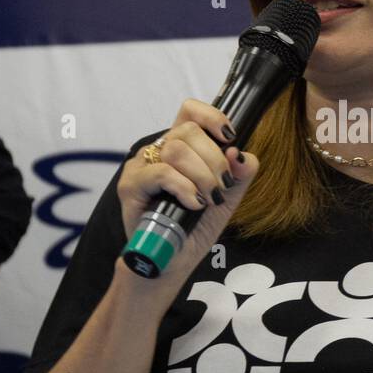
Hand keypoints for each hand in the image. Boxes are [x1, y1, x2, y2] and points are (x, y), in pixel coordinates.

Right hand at [115, 98, 257, 283]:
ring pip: (176, 149)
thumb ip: (239, 174)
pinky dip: (185, 187)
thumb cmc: (194, 227)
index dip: (212, 115)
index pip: (190, 111)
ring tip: (209, 199)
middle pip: (188, 130)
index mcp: (180, 147)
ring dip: (202, 176)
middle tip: (221, 186)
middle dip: (214, 158)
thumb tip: (241, 154)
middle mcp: (158, 150)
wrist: (172, 260)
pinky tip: (194, 204)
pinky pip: (162, 173)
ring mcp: (141, 166)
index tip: (230, 136)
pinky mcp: (130, 185)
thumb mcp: (227, 198)